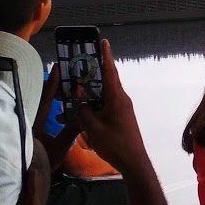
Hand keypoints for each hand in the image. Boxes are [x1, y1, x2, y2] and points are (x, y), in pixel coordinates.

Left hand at [34, 61, 79, 172]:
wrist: (31, 184)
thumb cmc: (42, 166)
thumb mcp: (59, 148)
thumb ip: (70, 130)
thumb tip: (82, 114)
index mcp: (35, 123)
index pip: (45, 99)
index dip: (52, 84)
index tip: (58, 68)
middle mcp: (32, 122)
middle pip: (42, 99)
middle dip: (53, 86)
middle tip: (64, 73)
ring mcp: (32, 127)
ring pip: (43, 107)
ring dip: (54, 96)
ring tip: (66, 85)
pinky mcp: (34, 133)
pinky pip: (44, 115)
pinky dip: (52, 107)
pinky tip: (61, 105)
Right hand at [76, 40, 149, 175]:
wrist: (133, 163)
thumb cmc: (116, 145)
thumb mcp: (95, 129)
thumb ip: (84, 113)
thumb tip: (79, 103)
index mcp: (117, 98)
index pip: (110, 72)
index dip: (106, 56)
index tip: (103, 42)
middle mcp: (120, 100)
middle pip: (104, 81)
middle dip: (90, 73)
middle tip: (77, 64)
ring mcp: (120, 108)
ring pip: (101, 95)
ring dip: (87, 94)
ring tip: (70, 91)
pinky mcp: (118, 117)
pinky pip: (102, 106)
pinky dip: (90, 106)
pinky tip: (76, 113)